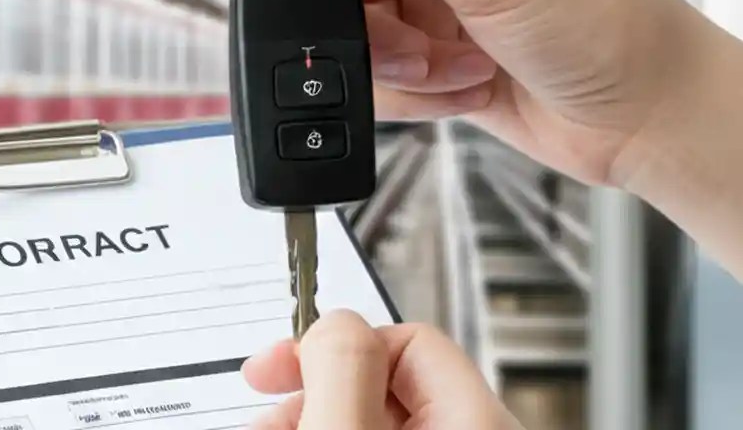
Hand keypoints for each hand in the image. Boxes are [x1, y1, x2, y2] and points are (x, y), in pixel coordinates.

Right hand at [231, 0, 722, 191]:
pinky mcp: (415, 43)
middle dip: (338, 0)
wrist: (646, 115)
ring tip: (446, 58)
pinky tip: (460, 78)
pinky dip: (401, 85)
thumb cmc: (607, 20)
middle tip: (368, 26)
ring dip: (383, 52)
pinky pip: (362, 64)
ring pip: (335, 15)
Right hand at [242, 310, 521, 429]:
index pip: (411, 338)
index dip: (338, 342)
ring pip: (369, 419)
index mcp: (476, 421)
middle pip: (384, 382)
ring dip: (308, 416)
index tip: (284, 361)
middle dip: (312, 386)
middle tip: (266, 402)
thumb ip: (343, 366)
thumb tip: (334, 322)